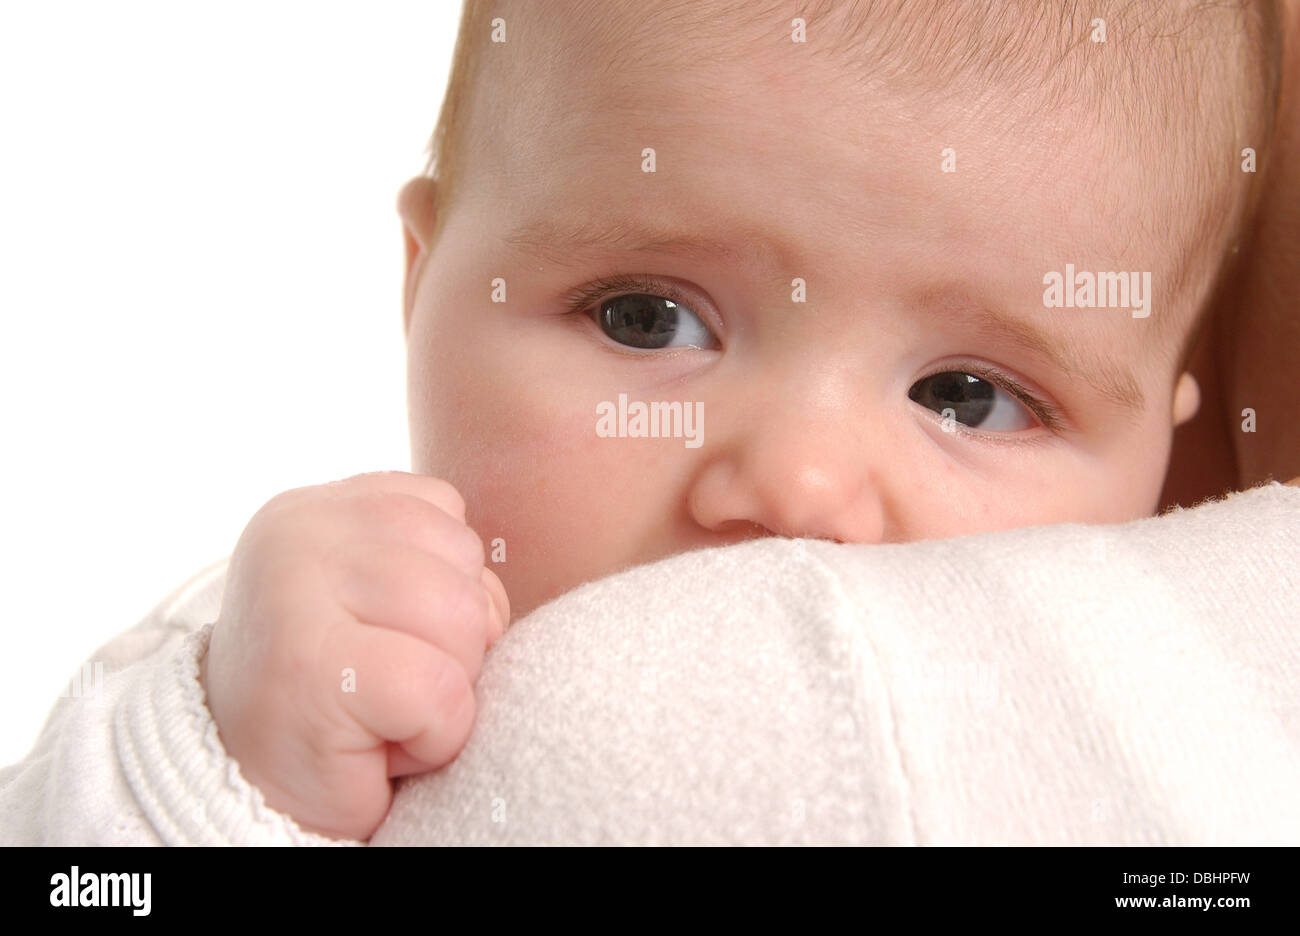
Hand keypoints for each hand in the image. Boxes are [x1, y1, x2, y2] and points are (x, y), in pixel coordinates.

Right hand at [199, 470, 507, 839]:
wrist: (246, 795)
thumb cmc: (334, 703)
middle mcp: (297, 533)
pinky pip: (440, 688)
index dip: (450, 584)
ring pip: (461, 616)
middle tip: (385, 690)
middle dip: (457, 641)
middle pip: (462, 558)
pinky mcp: (310, 667)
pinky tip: (380, 748)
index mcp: (315, 510)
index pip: (442, 507)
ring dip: (448, 688)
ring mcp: (296, 593)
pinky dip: (435, 736)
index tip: (388, 638)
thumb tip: (490, 602)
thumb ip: (436, 568)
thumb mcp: (383, 605)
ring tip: (383, 715)